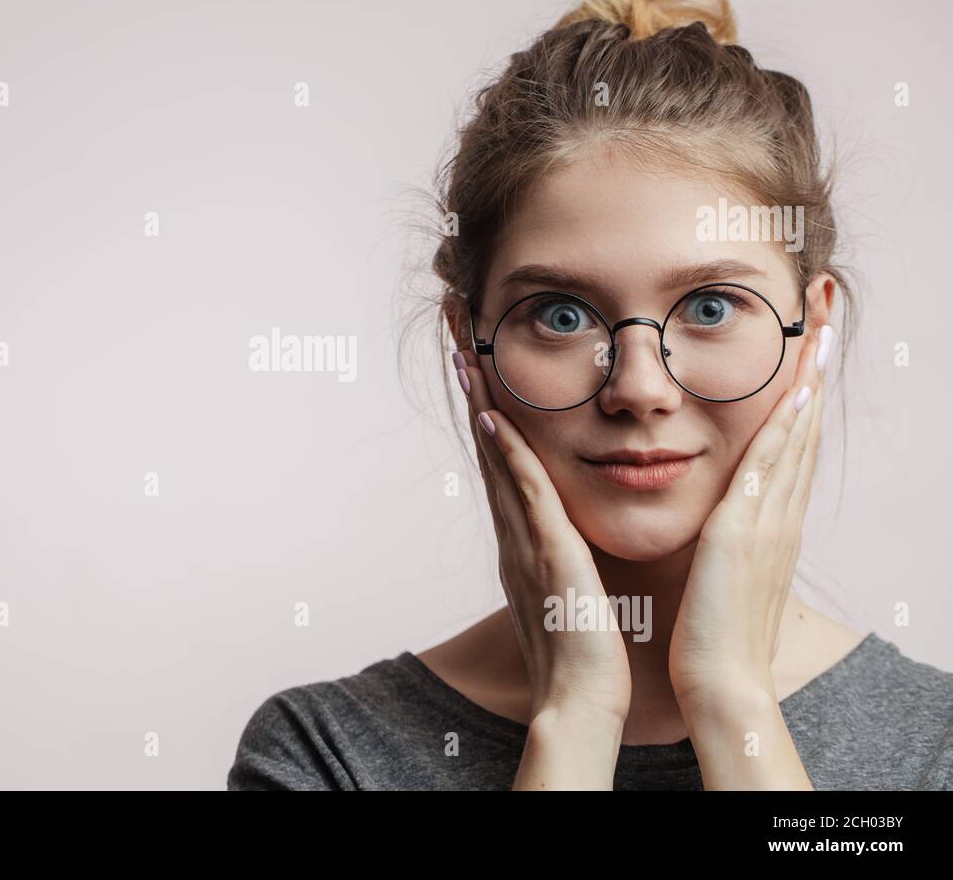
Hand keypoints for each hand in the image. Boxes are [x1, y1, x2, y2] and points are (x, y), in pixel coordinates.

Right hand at [454, 348, 631, 724]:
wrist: (578, 704)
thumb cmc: (584, 654)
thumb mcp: (572, 592)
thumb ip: (565, 558)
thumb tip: (569, 536)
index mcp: (525, 540)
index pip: (503, 462)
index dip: (489, 410)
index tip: (479, 363)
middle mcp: (514, 535)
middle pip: (488, 448)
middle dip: (472, 391)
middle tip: (457, 338)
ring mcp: (524, 543)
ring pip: (497, 461)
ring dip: (479, 406)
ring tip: (464, 356)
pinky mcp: (545, 556)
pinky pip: (522, 496)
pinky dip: (505, 457)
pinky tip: (492, 420)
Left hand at [668, 324, 831, 709]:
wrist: (720, 682)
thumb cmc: (713, 633)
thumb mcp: (723, 571)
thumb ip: (727, 540)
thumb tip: (724, 521)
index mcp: (769, 523)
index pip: (792, 446)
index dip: (801, 397)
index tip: (807, 351)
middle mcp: (779, 515)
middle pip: (805, 428)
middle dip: (814, 371)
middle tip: (825, 316)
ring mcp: (768, 521)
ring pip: (797, 437)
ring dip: (808, 380)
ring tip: (820, 328)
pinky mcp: (745, 532)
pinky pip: (772, 467)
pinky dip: (787, 426)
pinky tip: (796, 390)